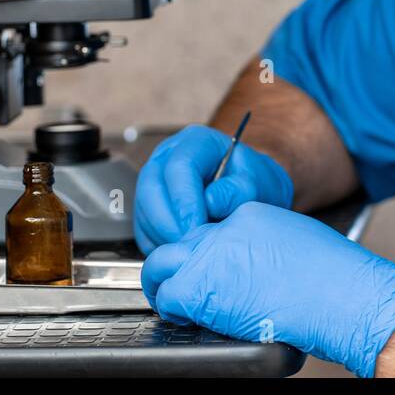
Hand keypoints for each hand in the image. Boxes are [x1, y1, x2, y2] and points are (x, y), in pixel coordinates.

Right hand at [134, 124, 293, 254]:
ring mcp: (153, 179)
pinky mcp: (147, 205)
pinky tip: (179, 252)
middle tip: (188, 247)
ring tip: (188, 251)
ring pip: (143, 209)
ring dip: (162, 235)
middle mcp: (167, 156)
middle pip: (151, 187)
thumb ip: (236, 191)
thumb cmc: (249, 185)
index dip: (185, 200)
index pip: (180, 166)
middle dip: (168, 222)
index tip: (197, 229)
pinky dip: (156, 244)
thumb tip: (211, 201)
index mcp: (195, 142)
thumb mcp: (253, 184)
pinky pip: (141, 227)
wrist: (245, 195)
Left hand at [141, 202, 394, 377]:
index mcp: (249, 215)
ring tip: (175, 301)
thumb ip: (265, 247)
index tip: (212, 271)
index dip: (206, 254)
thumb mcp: (296, 242)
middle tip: (179, 284)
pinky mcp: (202, 286)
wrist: (342, 294)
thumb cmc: (334, 277)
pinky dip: (172, 308)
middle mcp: (225, 229)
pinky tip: (186, 316)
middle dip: (174, 263)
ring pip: (160, 263)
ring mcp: (211, 256)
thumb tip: (252, 268)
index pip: (210, 230)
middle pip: (179, 239)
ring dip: (164, 283)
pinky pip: (169, 296)